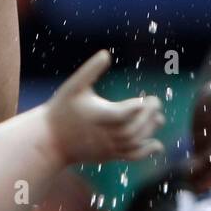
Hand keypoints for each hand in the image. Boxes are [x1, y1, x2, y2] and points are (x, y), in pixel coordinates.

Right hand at [44, 50, 164, 164]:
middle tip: (156, 104)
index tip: (149, 98)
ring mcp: (107, 147)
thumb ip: (89, 70)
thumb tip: (106, 53)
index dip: (141, 106)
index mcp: (99, 115)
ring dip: (150, 131)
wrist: (50, 141)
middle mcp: (105, 134)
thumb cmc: (61, 110)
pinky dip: (146, 152)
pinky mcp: (108, 156)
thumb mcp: (73, 86)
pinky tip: (157, 145)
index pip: (126, 113)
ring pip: (134, 142)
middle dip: (149, 117)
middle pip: (134, 128)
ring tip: (160, 119)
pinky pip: (130, 156)